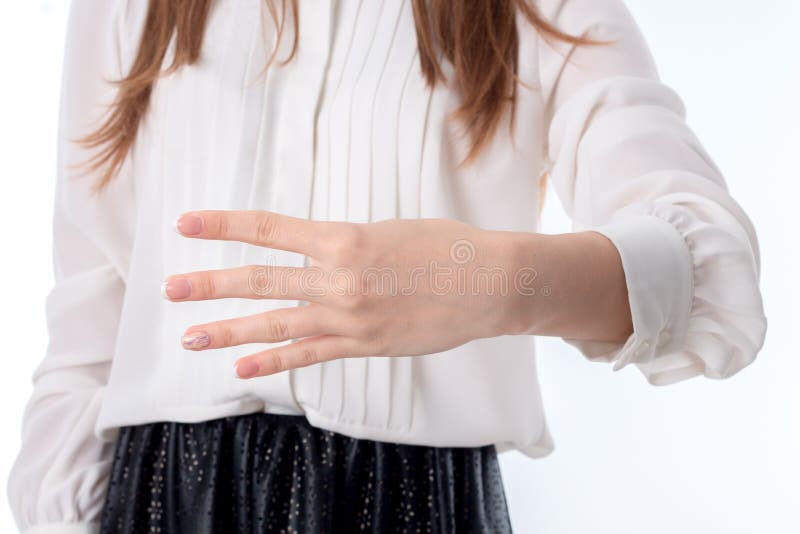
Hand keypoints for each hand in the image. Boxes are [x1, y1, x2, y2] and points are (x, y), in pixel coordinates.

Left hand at [164, 210, 534, 378]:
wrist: (488, 282)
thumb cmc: (445, 246)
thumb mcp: (388, 230)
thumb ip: (348, 244)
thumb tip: (318, 253)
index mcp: (344, 237)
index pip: (268, 229)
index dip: (223, 225)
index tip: (186, 224)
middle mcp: (338, 277)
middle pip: (260, 280)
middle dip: (211, 284)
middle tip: (171, 288)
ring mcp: (349, 315)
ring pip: (276, 323)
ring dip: (229, 330)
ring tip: (190, 336)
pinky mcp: (364, 344)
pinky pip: (309, 355)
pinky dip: (273, 362)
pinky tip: (242, 368)